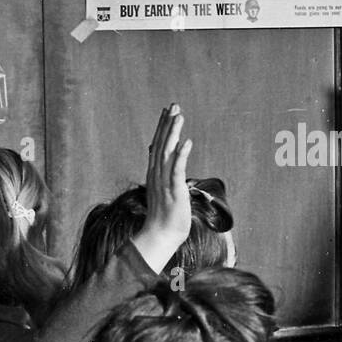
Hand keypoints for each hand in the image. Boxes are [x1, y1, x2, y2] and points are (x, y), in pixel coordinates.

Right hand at [131, 104, 192, 273]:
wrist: (161, 235)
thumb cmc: (166, 217)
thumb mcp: (166, 193)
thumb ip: (167, 179)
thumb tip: (171, 171)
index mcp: (155, 174)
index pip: (158, 145)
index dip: (162, 128)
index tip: (166, 112)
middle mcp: (157, 174)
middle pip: (161, 144)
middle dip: (168, 124)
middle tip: (173, 105)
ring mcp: (164, 181)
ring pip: (168, 152)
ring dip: (173, 133)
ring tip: (179, 116)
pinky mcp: (173, 190)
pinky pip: (177, 169)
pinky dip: (181, 155)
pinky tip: (186, 142)